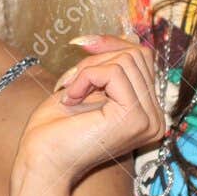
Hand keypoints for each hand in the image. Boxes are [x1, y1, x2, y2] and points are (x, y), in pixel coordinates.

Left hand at [15, 34, 166, 188]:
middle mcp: (156, 118)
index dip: (111, 44)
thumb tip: (121, 35)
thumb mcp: (88, 85)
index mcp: (148, 112)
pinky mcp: (135, 119)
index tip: (82, 44)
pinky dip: (86, 77)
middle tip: (71, 82)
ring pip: (126, 60)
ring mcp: (149, 120)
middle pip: (137, 55)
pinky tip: (71, 99)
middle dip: (97, 59)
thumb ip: (111, 64)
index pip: (143, 58)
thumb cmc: (57, 128)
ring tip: (71, 93)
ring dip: (88, 70)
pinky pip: (115, 72)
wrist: (40, 160)